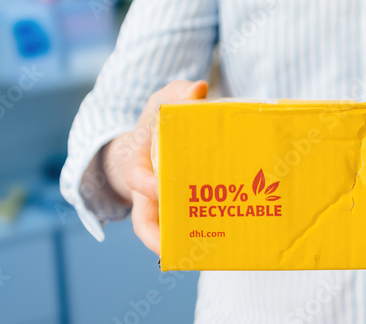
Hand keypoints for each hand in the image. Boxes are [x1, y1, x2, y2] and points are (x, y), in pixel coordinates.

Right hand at [105, 80, 208, 255]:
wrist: (155, 139)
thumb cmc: (159, 120)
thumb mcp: (162, 102)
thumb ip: (177, 93)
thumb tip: (198, 89)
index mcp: (140, 164)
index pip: (138, 180)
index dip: (148, 186)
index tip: (161, 187)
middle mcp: (148, 192)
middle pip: (147, 222)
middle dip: (161, 237)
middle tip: (182, 245)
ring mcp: (164, 205)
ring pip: (167, 233)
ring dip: (184, 245)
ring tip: (208, 254)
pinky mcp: (183, 210)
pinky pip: (189, 229)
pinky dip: (202, 237)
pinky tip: (227, 242)